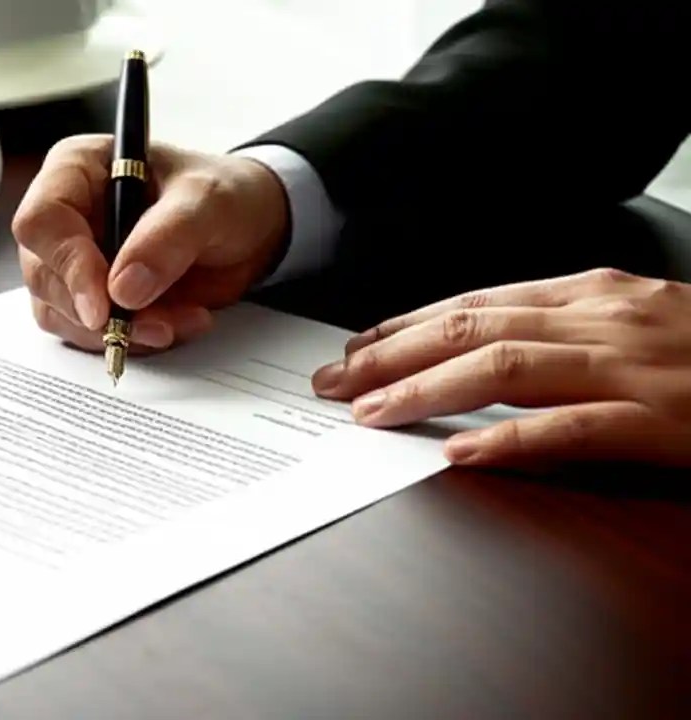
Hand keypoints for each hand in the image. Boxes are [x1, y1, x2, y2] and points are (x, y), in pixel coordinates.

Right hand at [11, 135, 289, 351]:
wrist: (249, 230)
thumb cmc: (224, 196)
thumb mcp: (208, 202)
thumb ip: (167, 238)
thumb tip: (123, 289)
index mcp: (77, 169)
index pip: (43, 221)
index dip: (67, 265)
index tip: (105, 305)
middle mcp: (64, 215)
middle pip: (43, 274)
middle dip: (97, 311)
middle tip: (155, 325)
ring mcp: (72, 260)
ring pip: (60, 312)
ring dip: (117, 331)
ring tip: (180, 320)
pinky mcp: (89, 298)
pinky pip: (86, 334)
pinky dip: (130, 341)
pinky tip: (174, 324)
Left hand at [311, 268, 690, 467]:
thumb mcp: (631, 321)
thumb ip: (559, 329)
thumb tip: (476, 348)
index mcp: (591, 292)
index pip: (476, 301)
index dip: (405, 324)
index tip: (355, 346)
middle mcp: (603, 318)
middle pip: (474, 327)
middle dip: (392, 354)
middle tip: (333, 382)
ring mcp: (633, 367)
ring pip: (506, 367)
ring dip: (427, 390)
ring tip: (370, 413)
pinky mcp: (662, 420)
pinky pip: (573, 429)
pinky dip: (510, 439)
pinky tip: (461, 453)